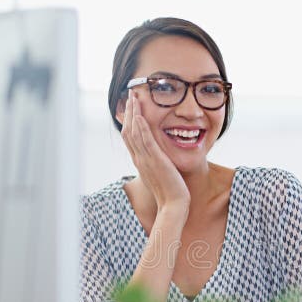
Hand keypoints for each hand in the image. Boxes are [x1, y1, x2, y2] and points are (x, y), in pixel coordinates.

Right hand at [121, 91, 189, 213]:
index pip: (130, 138)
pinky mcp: (155, 161)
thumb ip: (157, 165)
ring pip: (134, 132)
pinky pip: (145, 140)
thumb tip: (159, 160)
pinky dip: (141, 127)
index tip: (130, 108)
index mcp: (140, 162)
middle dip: (129, 112)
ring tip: (134, 97)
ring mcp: (145, 160)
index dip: (128, 121)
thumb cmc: (170, 193)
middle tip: (130, 96)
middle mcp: (139, 159)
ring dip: (134, 113)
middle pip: (128, 131)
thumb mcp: (160, 175)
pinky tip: (140, 115)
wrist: (173, 206)